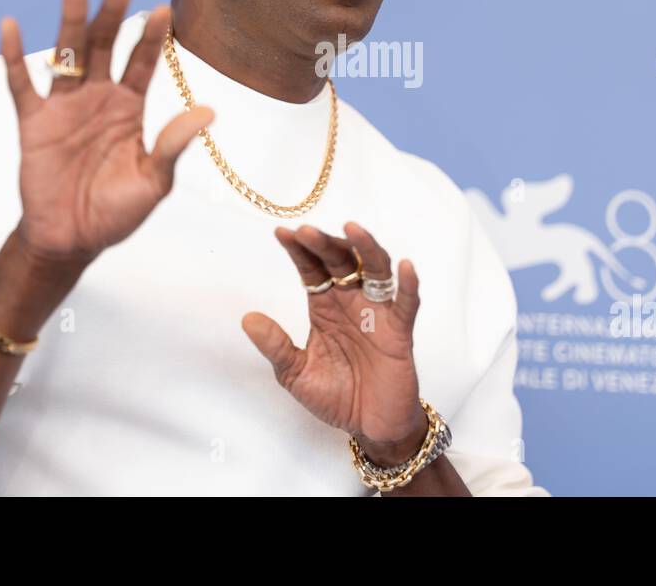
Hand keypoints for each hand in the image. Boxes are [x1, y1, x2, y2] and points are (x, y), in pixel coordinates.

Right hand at [0, 0, 212, 267]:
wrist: (72, 240)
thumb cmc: (115, 212)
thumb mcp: (153, 182)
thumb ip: (173, 145)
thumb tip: (207, 111)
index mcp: (129, 108)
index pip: (143, 63)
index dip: (152, 37)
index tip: (163, 8)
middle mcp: (97, 98)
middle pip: (105, 45)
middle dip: (112, 12)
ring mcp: (64, 106)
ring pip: (68, 55)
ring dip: (71, 21)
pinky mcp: (33, 123)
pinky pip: (21, 85)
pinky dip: (15, 58)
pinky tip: (11, 27)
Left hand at [241, 222, 428, 464]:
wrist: (370, 427)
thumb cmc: (337, 396)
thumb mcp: (296, 373)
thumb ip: (276, 346)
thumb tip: (247, 319)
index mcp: (325, 308)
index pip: (311, 269)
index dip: (299, 251)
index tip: (282, 232)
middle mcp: (351, 303)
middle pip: (341, 262)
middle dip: (324, 244)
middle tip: (307, 231)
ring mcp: (377, 314)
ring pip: (376, 270)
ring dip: (365, 248)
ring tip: (351, 229)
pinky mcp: (399, 333)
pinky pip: (407, 304)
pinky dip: (408, 284)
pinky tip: (405, 266)